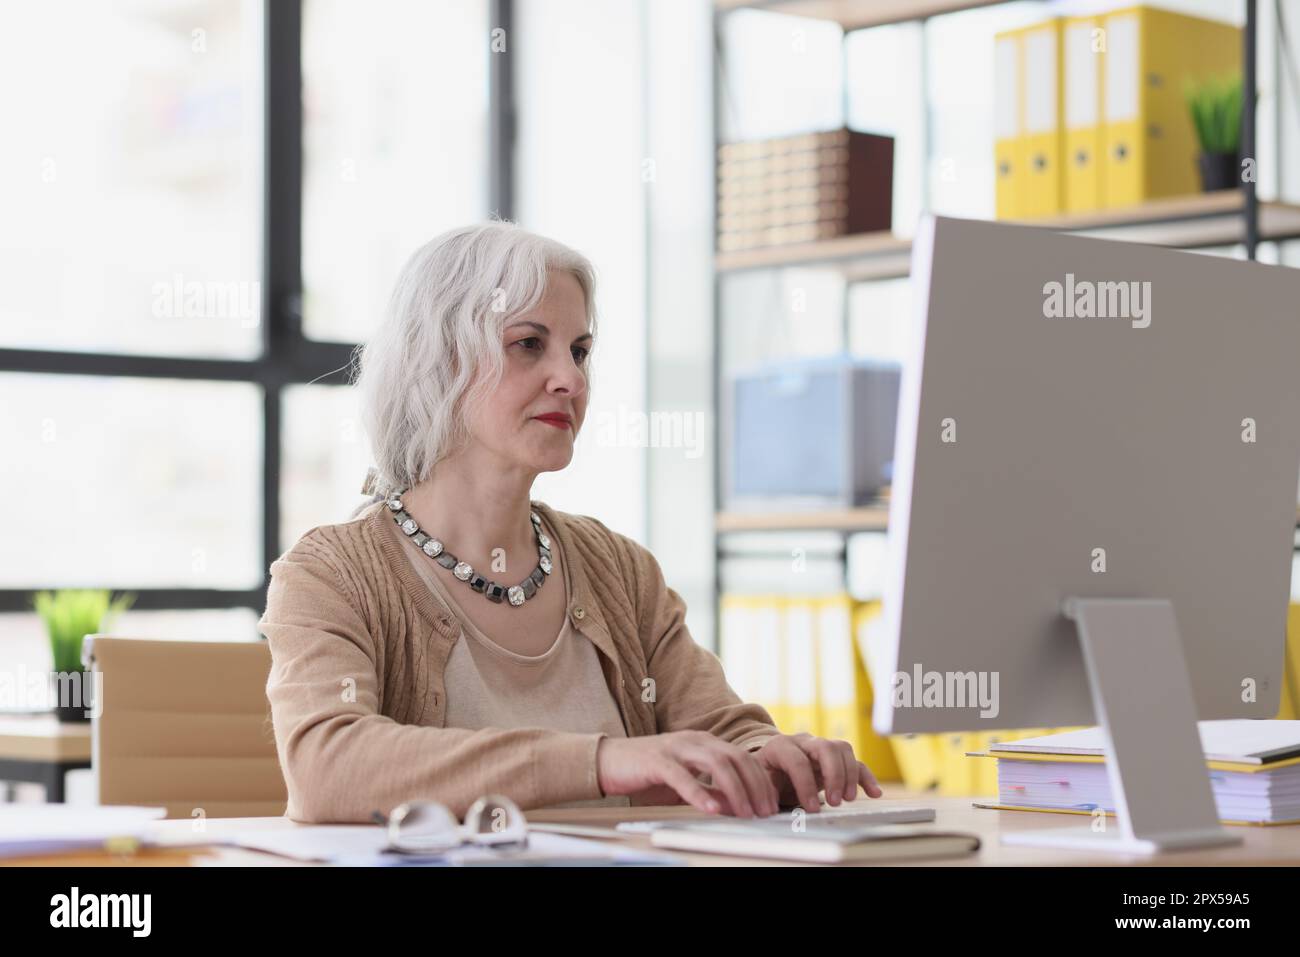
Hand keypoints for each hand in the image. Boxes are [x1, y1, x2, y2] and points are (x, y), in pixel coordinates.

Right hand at [597, 732, 780, 817]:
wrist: (608, 761)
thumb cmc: (648, 772)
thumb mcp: (686, 782)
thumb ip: (710, 790)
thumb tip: (736, 805)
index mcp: (704, 742)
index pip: (743, 757)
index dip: (761, 780)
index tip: (771, 803)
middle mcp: (694, 740)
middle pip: (736, 757)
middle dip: (756, 785)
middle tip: (765, 810)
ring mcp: (675, 748)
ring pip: (716, 763)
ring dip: (735, 789)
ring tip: (745, 812)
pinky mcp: (656, 760)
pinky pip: (682, 776)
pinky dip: (699, 793)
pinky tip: (710, 809)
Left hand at [750, 733, 883, 811]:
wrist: (769, 766)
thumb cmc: (764, 776)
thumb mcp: (757, 783)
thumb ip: (761, 792)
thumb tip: (767, 809)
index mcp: (780, 746)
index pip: (797, 760)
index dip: (806, 785)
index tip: (812, 808)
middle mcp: (803, 741)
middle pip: (825, 747)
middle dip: (833, 775)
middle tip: (835, 801)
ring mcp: (820, 746)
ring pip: (842, 750)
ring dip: (849, 775)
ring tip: (848, 799)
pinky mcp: (834, 758)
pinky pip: (855, 762)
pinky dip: (866, 777)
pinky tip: (874, 792)